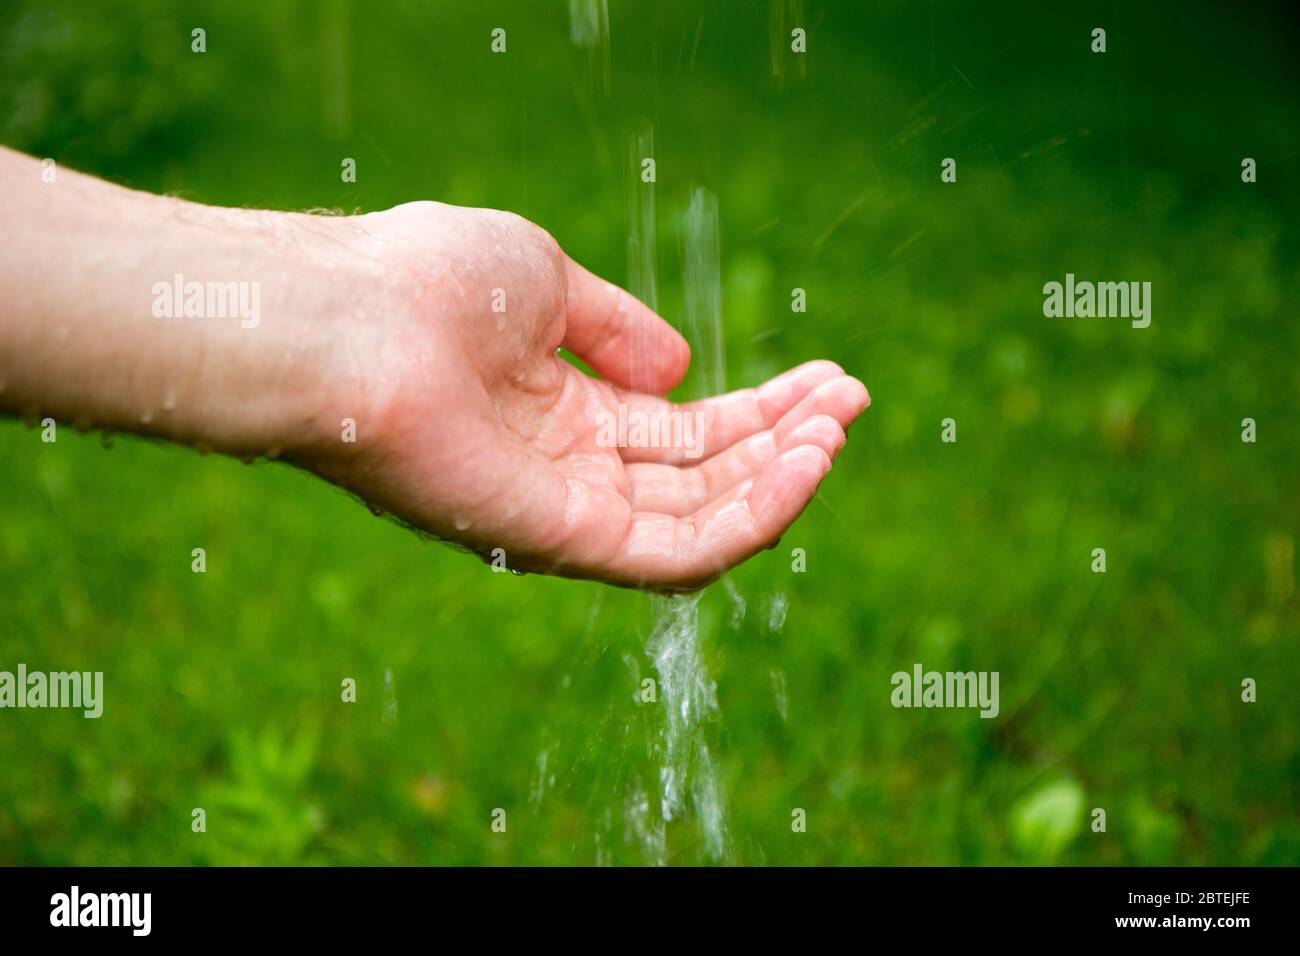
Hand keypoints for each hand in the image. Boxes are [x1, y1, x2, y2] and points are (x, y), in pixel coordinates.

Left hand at [308, 201, 869, 588]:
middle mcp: (569, 471)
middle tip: (851, 401)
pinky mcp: (562, 543)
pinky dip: (746, 518)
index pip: (682, 429)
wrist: (349, 323)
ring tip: (837, 431)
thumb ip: (618, 331)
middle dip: (781, 441)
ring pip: (698, 520)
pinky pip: (675, 552)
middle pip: (701, 475)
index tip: (828, 381)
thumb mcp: (547, 280)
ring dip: (777, 480)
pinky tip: (800, 468)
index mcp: (563, 412)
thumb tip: (680, 372)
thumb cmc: (429, 282)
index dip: (758, 409)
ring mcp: (566, 513)